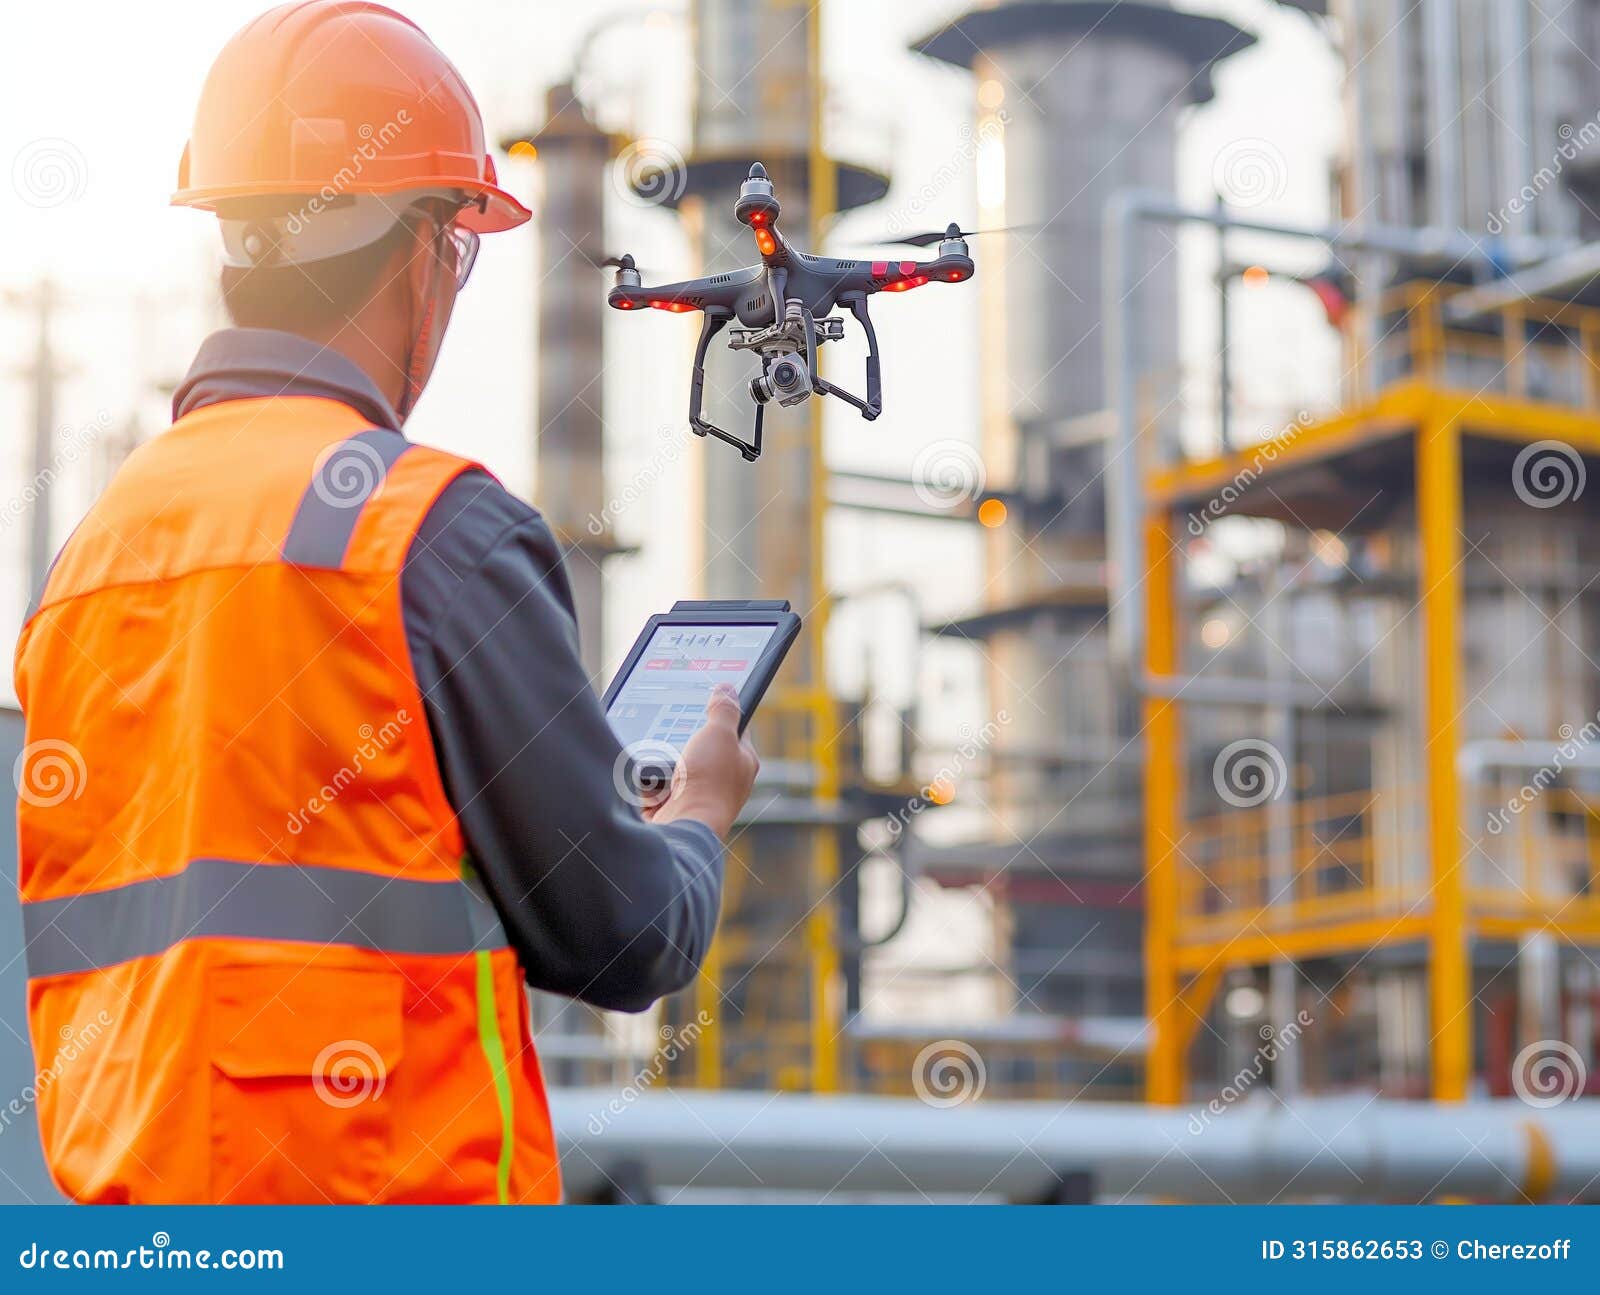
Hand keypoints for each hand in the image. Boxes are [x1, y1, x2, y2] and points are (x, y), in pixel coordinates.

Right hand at [644, 684, 758, 838]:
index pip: (732, 729)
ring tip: (663, 762)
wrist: (685, 825)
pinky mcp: (671, 806)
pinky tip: (653, 781)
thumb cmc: (710, 782)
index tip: (703, 701)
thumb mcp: (720, 733)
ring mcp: (695, 794)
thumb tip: (728, 688)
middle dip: (680, 739)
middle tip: (673, 732)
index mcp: (740, 762)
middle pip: (697, 745)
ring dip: (662, 762)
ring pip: (672, 765)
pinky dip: (649, 782)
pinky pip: (654, 786)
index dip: (718, 714)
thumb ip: (723, 709)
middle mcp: (721, 780)